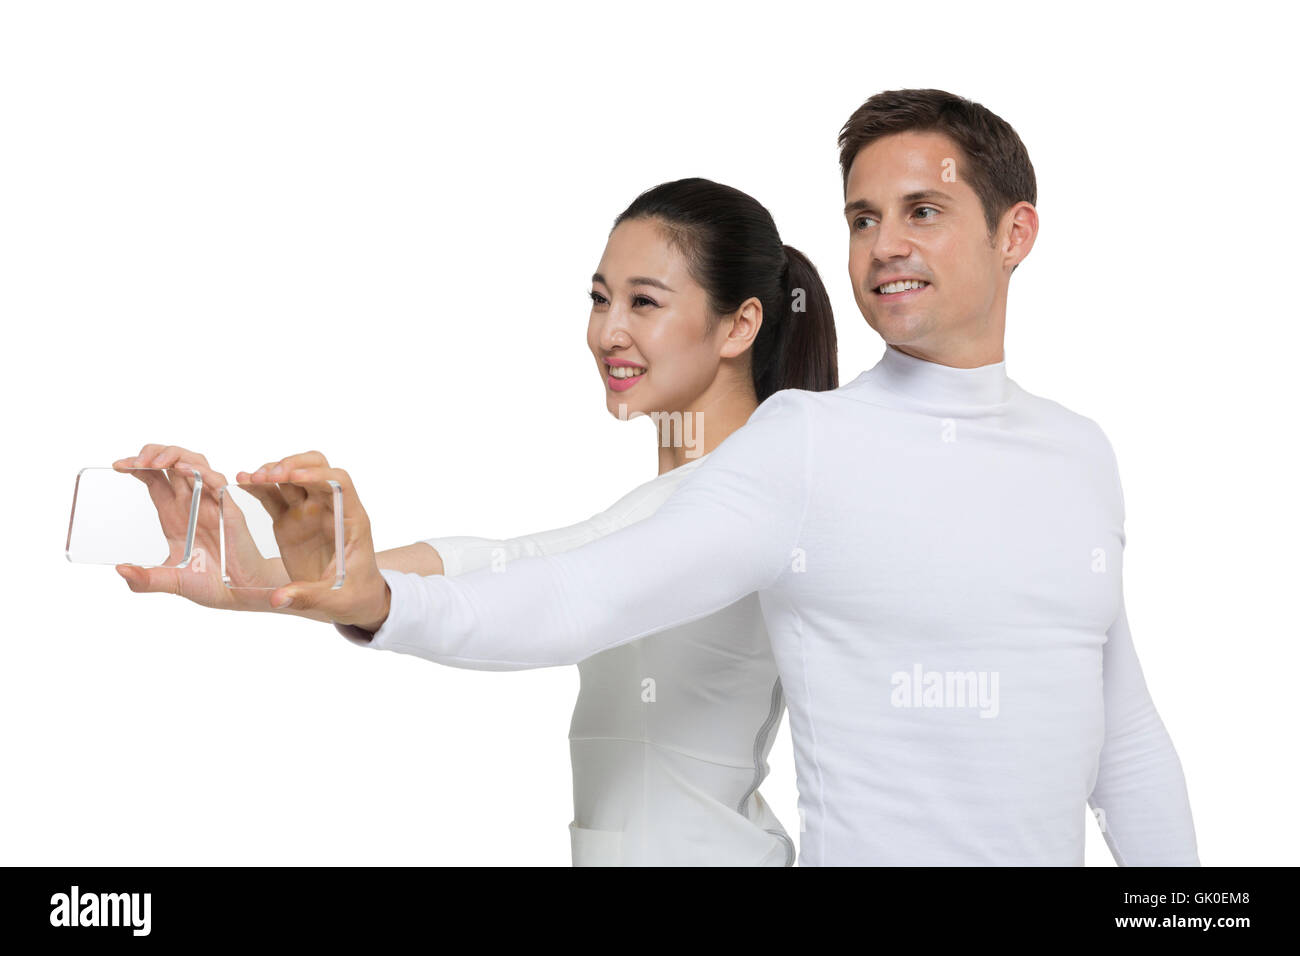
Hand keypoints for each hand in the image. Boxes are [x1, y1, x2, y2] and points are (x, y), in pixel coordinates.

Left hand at [112, 444, 288, 609]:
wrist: (239, 593)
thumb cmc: (211, 583)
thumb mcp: (169, 581)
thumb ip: (144, 579)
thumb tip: (120, 570)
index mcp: (173, 513)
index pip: (153, 477)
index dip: (136, 466)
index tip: (117, 466)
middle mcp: (190, 503)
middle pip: (172, 461)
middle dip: (152, 452)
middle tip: (134, 461)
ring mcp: (210, 504)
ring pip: (195, 463)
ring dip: (175, 455)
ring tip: (156, 461)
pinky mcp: (228, 510)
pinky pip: (217, 482)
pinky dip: (202, 472)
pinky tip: (184, 470)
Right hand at [236, 451, 390, 631]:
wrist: (353, 597)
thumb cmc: (354, 593)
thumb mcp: (335, 599)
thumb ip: (308, 596)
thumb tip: (278, 599)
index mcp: (350, 520)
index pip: (339, 483)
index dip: (318, 475)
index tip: (295, 478)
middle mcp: (330, 508)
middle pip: (316, 467)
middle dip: (292, 465)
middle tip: (268, 475)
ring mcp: (308, 511)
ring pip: (292, 476)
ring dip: (272, 471)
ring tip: (249, 478)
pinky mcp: (290, 520)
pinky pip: (274, 495)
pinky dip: (258, 486)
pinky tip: (240, 482)